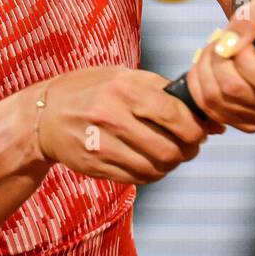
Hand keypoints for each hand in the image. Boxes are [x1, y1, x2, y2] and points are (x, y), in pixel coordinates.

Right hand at [33, 66, 216, 184]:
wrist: (45, 115)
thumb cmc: (93, 90)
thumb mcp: (124, 77)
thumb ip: (165, 93)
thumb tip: (210, 120)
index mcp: (124, 88)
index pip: (175, 115)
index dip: (196, 128)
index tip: (201, 130)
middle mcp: (112, 116)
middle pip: (169, 148)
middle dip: (188, 151)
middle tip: (189, 146)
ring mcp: (102, 144)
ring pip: (156, 168)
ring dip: (171, 164)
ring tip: (170, 153)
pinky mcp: (96, 166)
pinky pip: (138, 178)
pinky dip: (152, 174)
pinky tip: (150, 162)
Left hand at [182, 0, 254, 131]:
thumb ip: (250, 18)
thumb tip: (228, 46)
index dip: (241, 57)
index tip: (236, 36)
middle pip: (237, 90)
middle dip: (216, 60)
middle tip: (218, 39)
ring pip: (219, 102)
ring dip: (204, 70)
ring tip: (213, 49)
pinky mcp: (251, 123)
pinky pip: (212, 110)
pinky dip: (200, 86)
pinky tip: (207, 66)